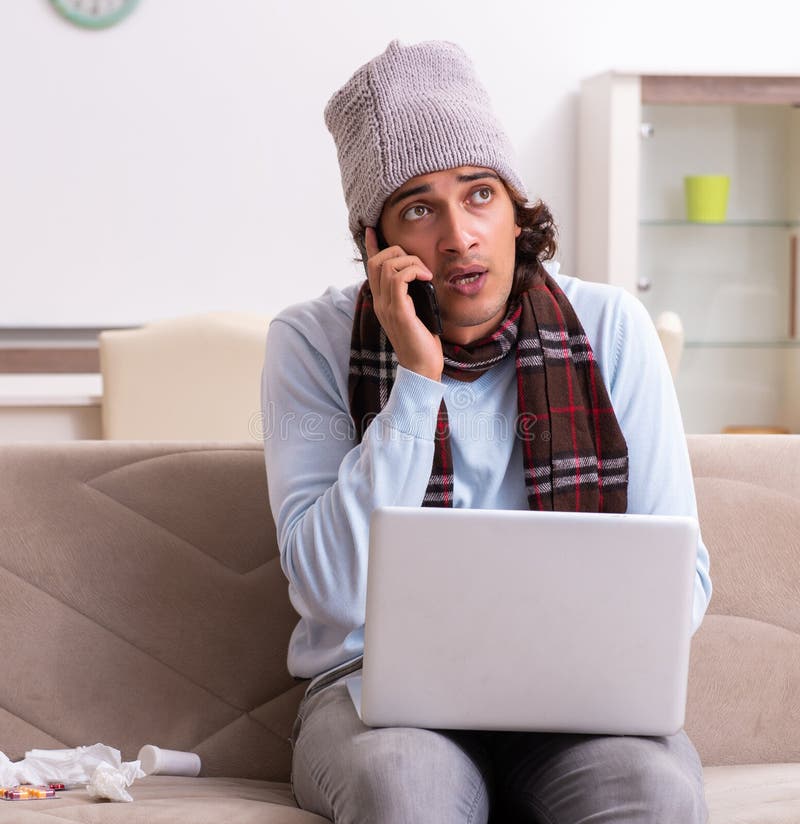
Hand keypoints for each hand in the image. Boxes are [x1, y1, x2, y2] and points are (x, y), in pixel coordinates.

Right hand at [364, 227, 443, 381]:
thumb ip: (413, 295)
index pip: (371, 268)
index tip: (373, 230)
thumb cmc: (423, 341)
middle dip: (398, 252)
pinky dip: (413, 271)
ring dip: (409, 261)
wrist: (422, 367)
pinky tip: (425, 278)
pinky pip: (397, 279)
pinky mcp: (398, 311)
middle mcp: (380, 302)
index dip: (371, 247)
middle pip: (377, 261)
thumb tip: (422, 277)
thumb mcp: (417, 312)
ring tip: (425, 273)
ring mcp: (387, 306)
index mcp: (382, 301)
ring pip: (386, 265)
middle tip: (418, 265)